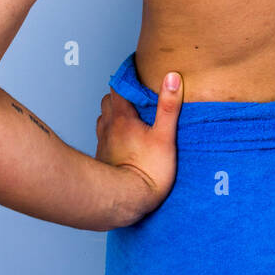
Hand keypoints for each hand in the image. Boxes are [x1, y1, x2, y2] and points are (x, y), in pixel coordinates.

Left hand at [95, 72, 183, 224]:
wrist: (124, 202)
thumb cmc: (147, 172)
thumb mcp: (165, 136)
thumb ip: (169, 107)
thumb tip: (171, 78)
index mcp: (122, 117)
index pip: (118, 86)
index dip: (127, 77)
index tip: (137, 71)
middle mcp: (108, 126)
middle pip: (108, 100)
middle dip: (120, 95)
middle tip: (137, 96)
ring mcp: (103, 143)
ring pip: (104, 119)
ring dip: (114, 114)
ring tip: (131, 117)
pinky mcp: (102, 158)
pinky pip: (104, 137)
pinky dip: (111, 133)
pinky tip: (124, 141)